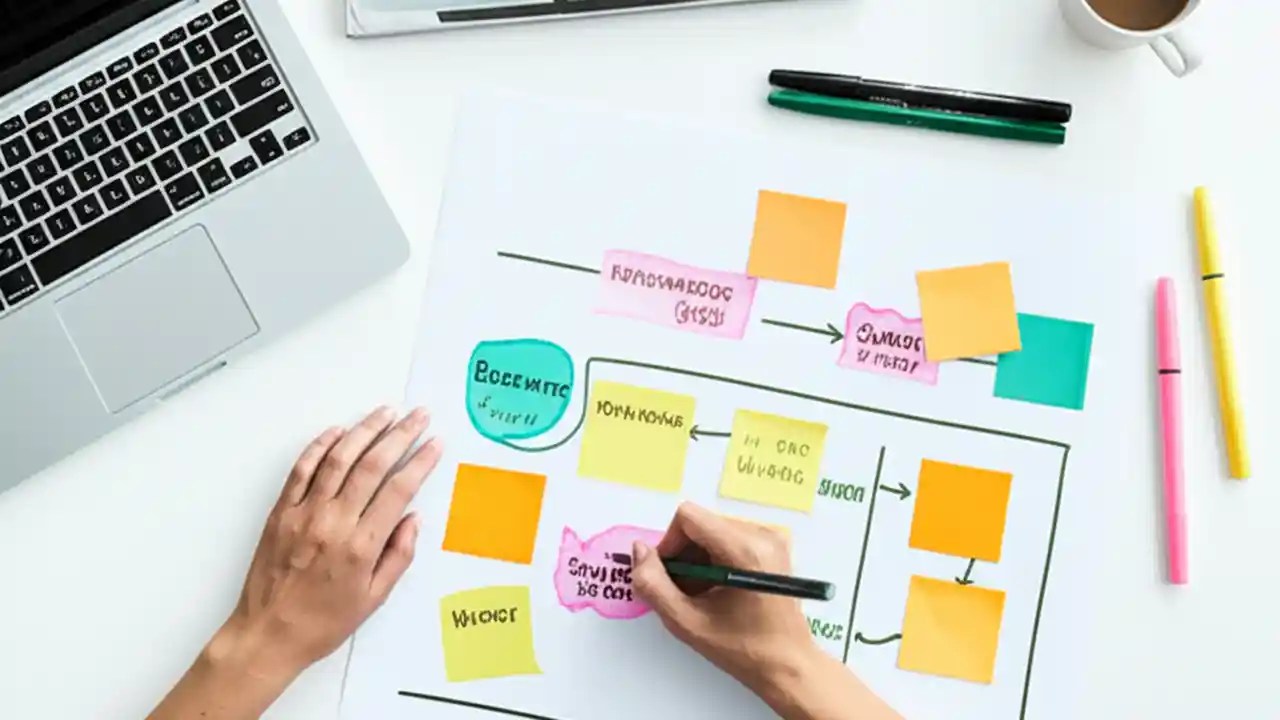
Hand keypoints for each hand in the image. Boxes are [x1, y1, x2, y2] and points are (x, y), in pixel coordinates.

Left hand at [149, 407, 442, 719]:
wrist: (267, 635)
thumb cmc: (320, 623)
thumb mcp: (373, 598)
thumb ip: (398, 556)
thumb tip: (412, 519)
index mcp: (362, 546)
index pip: (399, 490)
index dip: (421, 461)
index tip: (434, 444)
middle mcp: (334, 523)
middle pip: (373, 465)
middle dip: (400, 434)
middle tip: (417, 416)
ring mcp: (304, 513)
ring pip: (339, 458)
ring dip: (364, 430)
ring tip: (384, 413)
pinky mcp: (281, 512)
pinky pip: (302, 469)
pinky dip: (320, 446)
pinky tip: (337, 432)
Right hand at [630, 503, 812, 691]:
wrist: (789, 665)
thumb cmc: (744, 649)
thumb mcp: (688, 623)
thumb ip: (654, 585)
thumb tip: (640, 551)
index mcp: (746, 551)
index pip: (689, 518)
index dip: (669, 543)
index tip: (669, 575)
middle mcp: (763, 536)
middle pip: (701, 524)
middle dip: (684, 554)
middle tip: (683, 591)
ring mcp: (771, 539)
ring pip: (713, 530)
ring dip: (698, 559)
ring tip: (701, 594)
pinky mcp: (774, 546)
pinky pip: (730, 537)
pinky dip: (715, 559)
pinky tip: (716, 589)